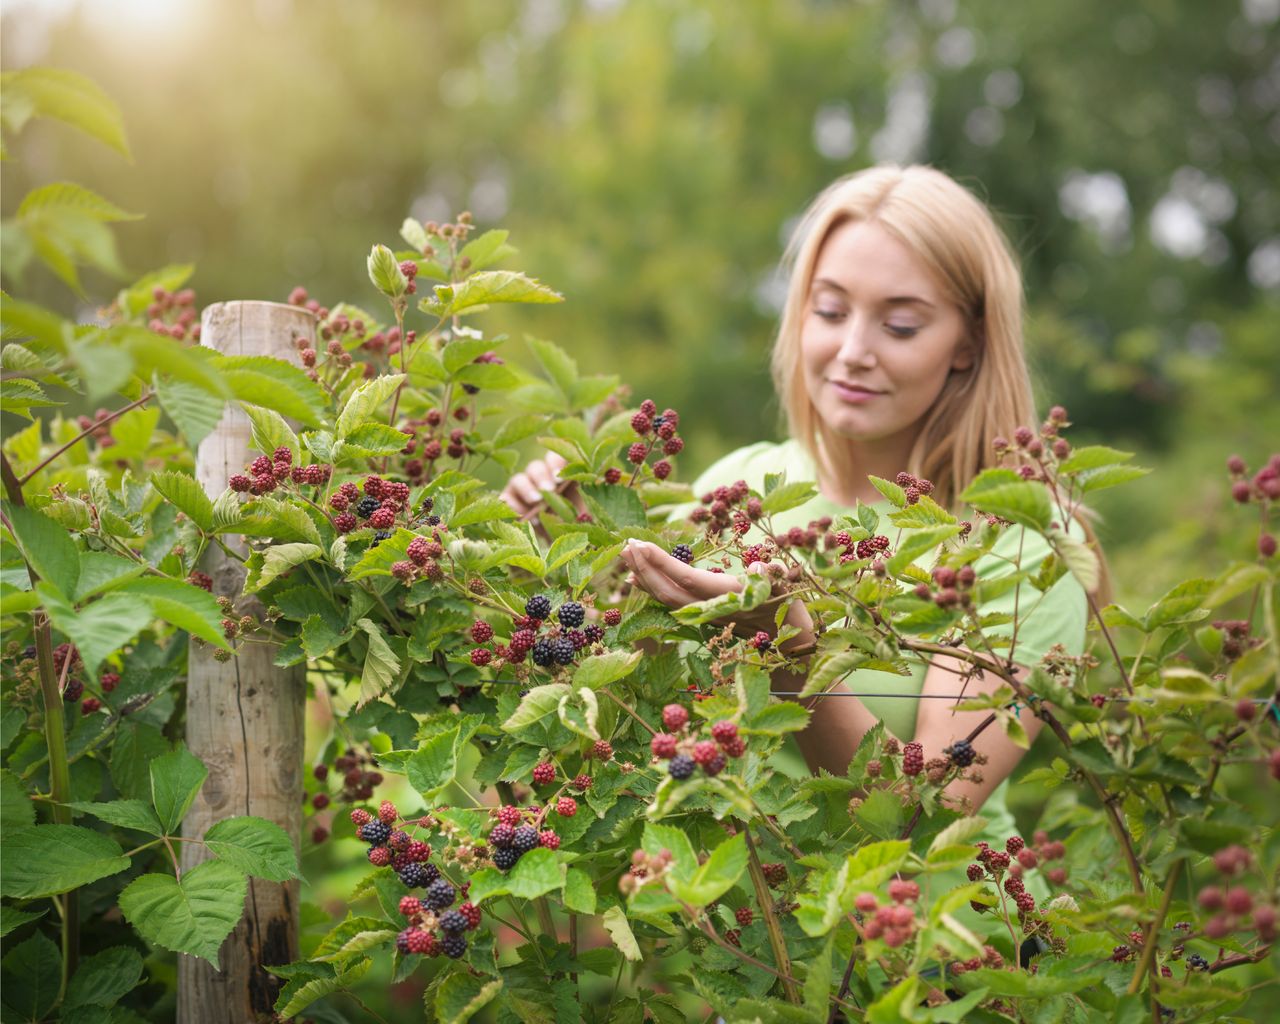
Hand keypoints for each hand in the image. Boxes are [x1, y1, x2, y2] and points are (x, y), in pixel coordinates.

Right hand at [499, 452, 585, 534]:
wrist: (563, 553)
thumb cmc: (580, 529)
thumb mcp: (588, 515)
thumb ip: (588, 503)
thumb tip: (592, 493)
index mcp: (564, 476)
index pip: (557, 458)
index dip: (556, 463)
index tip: (560, 478)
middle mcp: (542, 480)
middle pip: (536, 467)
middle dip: (541, 476)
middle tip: (548, 489)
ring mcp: (524, 491)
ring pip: (518, 479)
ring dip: (526, 488)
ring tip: (536, 501)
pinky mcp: (512, 505)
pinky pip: (506, 498)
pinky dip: (512, 505)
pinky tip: (524, 517)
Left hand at [618, 540, 814, 652]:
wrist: (792, 643)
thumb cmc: (791, 610)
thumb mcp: (786, 589)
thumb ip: (773, 578)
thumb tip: (759, 569)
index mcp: (728, 597)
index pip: (687, 579)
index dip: (662, 563)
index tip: (640, 545)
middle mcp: (711, 608)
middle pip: (669, 591)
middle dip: (645, 568)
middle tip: (624, 546)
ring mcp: (706, 615)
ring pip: (667, 598)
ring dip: (645, 577)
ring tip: (626, 557)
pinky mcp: (704, 616)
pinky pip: (672, 603)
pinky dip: (653, 589)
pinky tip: (639, 579)